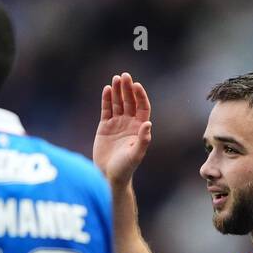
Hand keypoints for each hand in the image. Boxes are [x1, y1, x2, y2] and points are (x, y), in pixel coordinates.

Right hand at [94, 72, 152, 186]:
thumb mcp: (136, 154)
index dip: (140, 96)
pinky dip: (106, 99)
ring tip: (115, 79)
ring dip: (117, 91)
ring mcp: (116, 124)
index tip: (136, 85)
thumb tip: (148, 124)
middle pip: (129, 101)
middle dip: (127, 89)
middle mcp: (129, 123)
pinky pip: (106, 110)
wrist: (109, 176)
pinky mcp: (104, 126)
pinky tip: (106, 89)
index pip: (142, 107)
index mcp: (139, 128)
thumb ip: (143, 140)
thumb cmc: (125, 168)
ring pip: (117, 103)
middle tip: (124, 76)